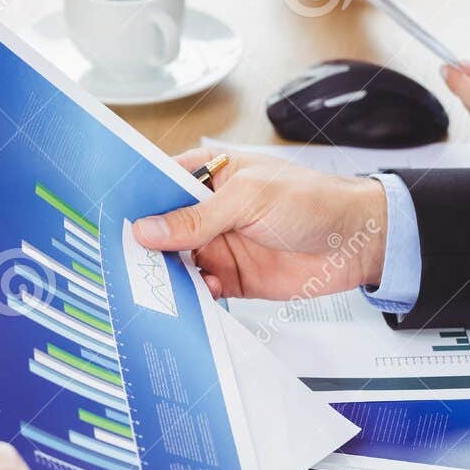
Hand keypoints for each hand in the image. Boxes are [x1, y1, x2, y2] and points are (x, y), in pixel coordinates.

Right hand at [131, 148, 387, 298]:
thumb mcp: (249, 199)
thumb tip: (147, 229)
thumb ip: (197, 217)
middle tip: (124, 261)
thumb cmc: (313, 200)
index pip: (160, 185)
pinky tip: (198, 295)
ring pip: (177, 262)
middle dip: (145, 246)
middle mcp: (209, 210)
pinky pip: (201, 289)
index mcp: (210, 174)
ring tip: (156, 284)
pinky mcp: (233, 278)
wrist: (359, 242)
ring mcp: (220, 244)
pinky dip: (194, 295)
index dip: (136, 202)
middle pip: (163, 229)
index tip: (109, 220)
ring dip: (168, 274)